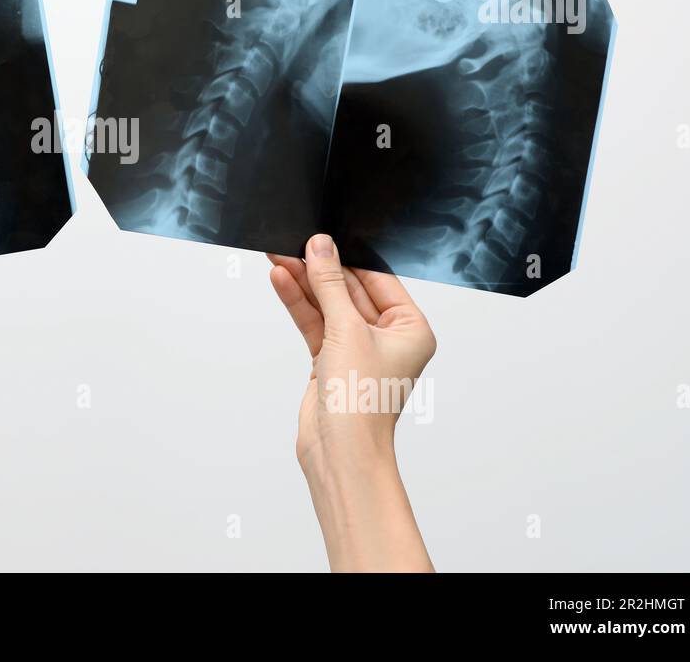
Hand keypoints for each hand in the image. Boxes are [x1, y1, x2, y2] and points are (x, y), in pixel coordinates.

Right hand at [268, 234, 434, 571]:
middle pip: (350, 290)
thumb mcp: (346, 330)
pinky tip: (282, 281)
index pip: (377, 280)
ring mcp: (358, 350)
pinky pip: (315, 324)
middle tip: (293, 244)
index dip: (349, 257)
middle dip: (320, 269)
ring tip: (279, 256)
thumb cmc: (361, 403)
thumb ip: (331, 284)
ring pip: (328, 306)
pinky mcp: (332, 361)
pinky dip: (299, 304)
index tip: (322, 238)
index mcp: (411, 329)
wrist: (340, 451)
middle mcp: (387, 338)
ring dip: (304, 283)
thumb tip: (321, 247)